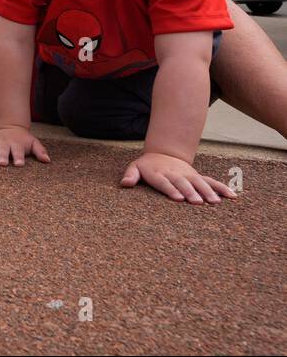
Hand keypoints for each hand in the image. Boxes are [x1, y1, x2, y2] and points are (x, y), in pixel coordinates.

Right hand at [0, 126, 50, 165]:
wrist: (11, 127)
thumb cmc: (23, 140)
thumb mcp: (33, 143)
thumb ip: (40, 151)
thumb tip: (47, 160)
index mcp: (16, 144)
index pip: (18, 151)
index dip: (19, 157)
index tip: (19, 164)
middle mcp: (3, 143)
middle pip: (2, 150)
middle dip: (2, 156)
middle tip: (2, 163)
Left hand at [121, 152, 235, 204]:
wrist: (163, 153)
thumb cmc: (148, 166)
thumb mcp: (135, 167)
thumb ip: (131, 175)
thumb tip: (124, 183)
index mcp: (159, 174)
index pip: (165, 183)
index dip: (171, 190)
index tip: (178, 198)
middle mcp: (175, 174)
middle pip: (183, 184)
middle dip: (191, 192)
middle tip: (197, 202)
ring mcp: (188, 175)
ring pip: (199, 182)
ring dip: (208, 191)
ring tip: (215, 202)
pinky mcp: (197, 177)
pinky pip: (211, 181)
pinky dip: (221, 188)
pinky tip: (232, 196)